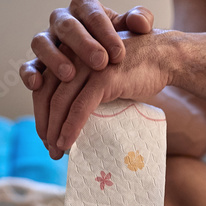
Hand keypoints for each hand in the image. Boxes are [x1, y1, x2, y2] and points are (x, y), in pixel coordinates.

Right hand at [20, 0, 153, 90]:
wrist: (106, 64)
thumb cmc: (117, 45)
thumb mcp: (131, 31)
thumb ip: (139, 20)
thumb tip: (140, 23)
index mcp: (84, 8)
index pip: (91, 12)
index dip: (104, 32)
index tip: (119, 54)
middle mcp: (62, 21)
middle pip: (66, 26)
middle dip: (83, 44)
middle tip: (100, 63)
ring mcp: (47, 42)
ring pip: (41, 42)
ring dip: (54, 58)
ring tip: (71, 76)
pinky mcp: (37, 64)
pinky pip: (28, 66)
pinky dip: (29, 74)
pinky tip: (37, 86)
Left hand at [36, 30, 171, 156]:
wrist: (164, 56)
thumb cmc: (135, 70)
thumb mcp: (104, 79)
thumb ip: (87, 90)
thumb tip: (76, 122)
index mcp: (69, 54)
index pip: (44, 85)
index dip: (41, 112)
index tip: (47, 135)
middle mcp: (72, 56)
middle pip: (46, 94)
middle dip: (44, 124)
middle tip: (48, 147)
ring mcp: (86, 65)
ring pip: (60, 102)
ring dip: (54, 131)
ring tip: (56, 150)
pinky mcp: (102, 77)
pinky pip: (79, 107)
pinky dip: (70, 127)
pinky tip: (66, 143)